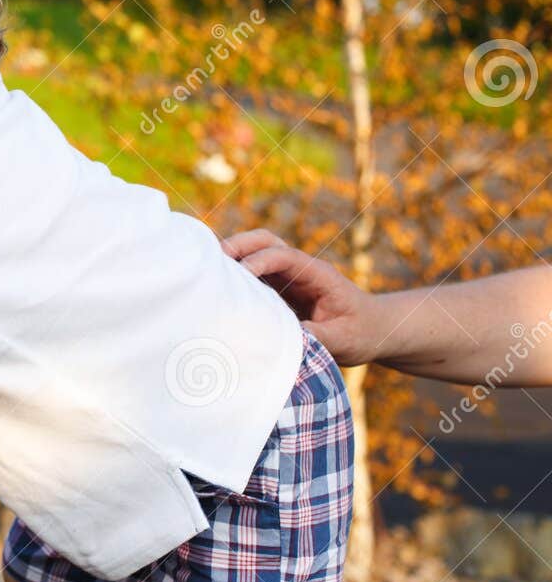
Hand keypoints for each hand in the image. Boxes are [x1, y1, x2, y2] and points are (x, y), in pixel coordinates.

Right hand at [220, 228, 382, 365]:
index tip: (239, 276)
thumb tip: (279, 338)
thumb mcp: (342, 340)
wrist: (373, 331)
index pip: (284, 257)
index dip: (259, 261)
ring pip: (254, 251)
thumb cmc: (361, 333)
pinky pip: (251, 272)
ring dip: (231, 256)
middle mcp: (300, 269)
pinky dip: (232, 273)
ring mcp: (288, 276)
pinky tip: (216, 285)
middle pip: (265, 241)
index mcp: (318, 275)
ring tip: (207, 270)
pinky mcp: (278, 288)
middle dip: (239, 245)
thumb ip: (312, 337)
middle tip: (213, 260)